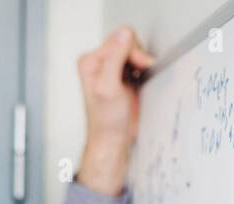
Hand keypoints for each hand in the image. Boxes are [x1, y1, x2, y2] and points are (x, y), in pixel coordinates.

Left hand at [75, 26, 153, 195]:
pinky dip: (142, 68)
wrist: (113, 139)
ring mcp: (110, 68)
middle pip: (128, 42)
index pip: (120, 38)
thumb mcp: (109, 87)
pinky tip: (138, 81)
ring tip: (136, 81)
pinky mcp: (121, 75)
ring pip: (134, 50)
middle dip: (138, 57)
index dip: (134, 52)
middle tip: (138, 75)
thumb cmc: (107, 120)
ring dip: (141, 63)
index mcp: (90, 61)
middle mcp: (97, 62)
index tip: (139, 68)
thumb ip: (115, 59)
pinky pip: (137, 60)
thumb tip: (124, 34)